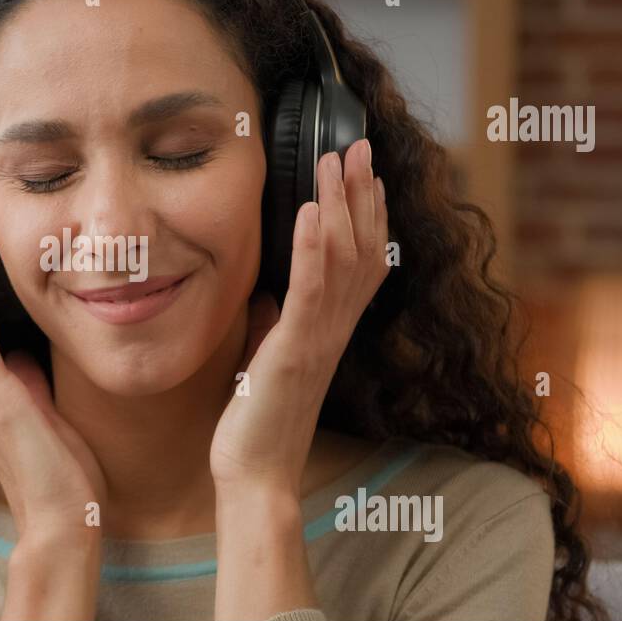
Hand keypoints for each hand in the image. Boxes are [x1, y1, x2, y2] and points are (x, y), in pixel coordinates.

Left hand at [209, 138, 389, 493]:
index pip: (360, 259)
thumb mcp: (266, 359)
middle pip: (363, 247)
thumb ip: (275, 323)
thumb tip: (266, 294)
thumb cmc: (257, 423)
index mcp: (329, 329)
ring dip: (342, 203)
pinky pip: (311, 290)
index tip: (363, 170)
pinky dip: (314, 247)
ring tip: (336, 158)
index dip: (366, 212)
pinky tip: (312, 210)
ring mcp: (319, 338)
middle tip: (358, 146)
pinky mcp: (295, 351)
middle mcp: (334, 329)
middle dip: (361, 193)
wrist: (255, 474)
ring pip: (344, 259)